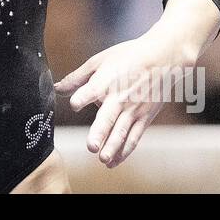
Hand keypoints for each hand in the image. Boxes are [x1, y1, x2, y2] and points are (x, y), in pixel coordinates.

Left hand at [54, 29, 197, 168]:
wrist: (163, 58)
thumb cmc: (127, 57)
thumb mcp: (99, 61)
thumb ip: (77, 78)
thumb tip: (56, 88)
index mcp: (105, 82)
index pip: (91, 91)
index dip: (82, 97)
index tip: (75, 103)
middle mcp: (119, 98)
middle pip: (108, 117)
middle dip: (100, 132)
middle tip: (91, 147)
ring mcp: (133, 110)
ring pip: (122, 132)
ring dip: (112, 147)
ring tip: (103, 159)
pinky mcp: (144, 118)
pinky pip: (134, 137)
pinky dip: (124, 151)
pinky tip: (113, 162)